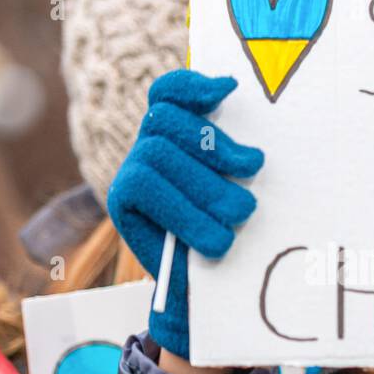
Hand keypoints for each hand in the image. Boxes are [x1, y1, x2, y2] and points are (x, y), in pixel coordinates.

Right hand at [107, 70, 263, 358]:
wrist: (201, 290)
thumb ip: (235, 160)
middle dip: (215, 143)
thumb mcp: (236, 191)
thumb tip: (248, 125)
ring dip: (206, 186)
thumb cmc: (227, 230)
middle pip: (168, 122)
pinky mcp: (120, 201)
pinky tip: (217, 238)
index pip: (168, 93)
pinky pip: (147, 188)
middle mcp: (147, 147)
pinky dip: (186, 213)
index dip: (190, 84)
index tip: (228, 89)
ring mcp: (130, 172)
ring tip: (240, 213)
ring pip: (158, 155)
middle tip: (254, 168)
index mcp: (176, 134)